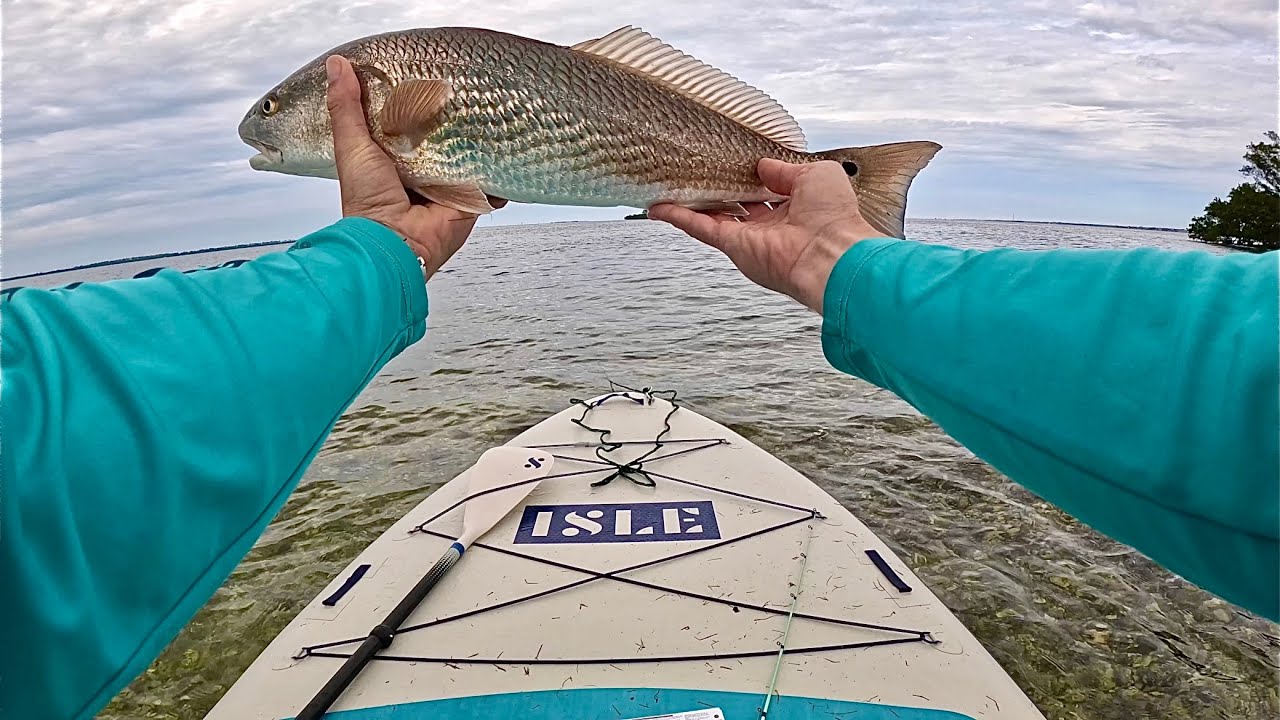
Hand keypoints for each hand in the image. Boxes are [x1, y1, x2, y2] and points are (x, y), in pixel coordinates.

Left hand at [325, 55, 505, 278]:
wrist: (394, 243)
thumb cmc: (368, 200)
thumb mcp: (352, 145)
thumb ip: (345, 106)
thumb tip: (337, 65)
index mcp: (394, 159)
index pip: (410, 123)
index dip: (417, 103)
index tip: (426, 79)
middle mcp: (423, 172)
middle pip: (444, 139)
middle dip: (454, 121)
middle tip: (465, 93)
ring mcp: (448, 186)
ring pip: (470, 157)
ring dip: (481, 142)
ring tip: (492, 114)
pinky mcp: (470, 199)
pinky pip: (492, 183)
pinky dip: (501, 174)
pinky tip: (508, 152)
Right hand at [648, 159, 880, 313]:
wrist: (831, 253)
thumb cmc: (834, 216)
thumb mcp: (816, 174)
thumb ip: (785, 168)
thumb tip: (763, 164)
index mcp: (795, 208)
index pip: (765, 190)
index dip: (748, 177)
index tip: (729, 162)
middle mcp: (770, 226)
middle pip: (735, 205)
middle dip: (716, 189)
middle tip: (694, 170)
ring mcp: (749, 238)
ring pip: (713, 216)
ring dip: (690, 203)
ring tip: (668, 185)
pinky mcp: (733, 247)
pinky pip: (701, 229)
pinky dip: (679, 218)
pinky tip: (659, 207)